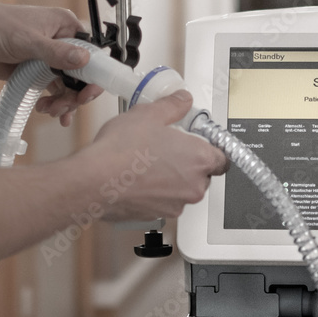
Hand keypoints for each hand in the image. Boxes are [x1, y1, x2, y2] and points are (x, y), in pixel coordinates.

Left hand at [0, 2, 101, 125]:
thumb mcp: (27, 41)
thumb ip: (57, 53)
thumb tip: (85, 61)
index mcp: (63, 25)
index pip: (91, 53)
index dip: (93, 75)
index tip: (88, 94)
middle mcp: (58, 41)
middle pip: (81, 74)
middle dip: (75, 94)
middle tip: (65, 107)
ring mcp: (45, 58)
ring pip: (67, 85)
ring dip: (63, 101)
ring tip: (50, 110)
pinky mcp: (32, 72)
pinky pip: (51, 90)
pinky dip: (52, 102)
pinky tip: (47, 110)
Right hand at [80, 91, 228, 220]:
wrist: (94, 182)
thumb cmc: (121, 152)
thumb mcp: (149, 115)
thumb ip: (173, 106)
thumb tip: (183, 100)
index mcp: (199, 159)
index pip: (223, 158)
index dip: (211, 149)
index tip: (199, 143)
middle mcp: (193, 186)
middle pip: (202, 174)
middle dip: (188, 163)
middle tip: (167, 149)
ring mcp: (176, 204)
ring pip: (182, 190)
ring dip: (171, 179)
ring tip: (147, 163)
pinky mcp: (157, 216)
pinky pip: (164, 202)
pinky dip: (155, 193)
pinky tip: (138, 179)